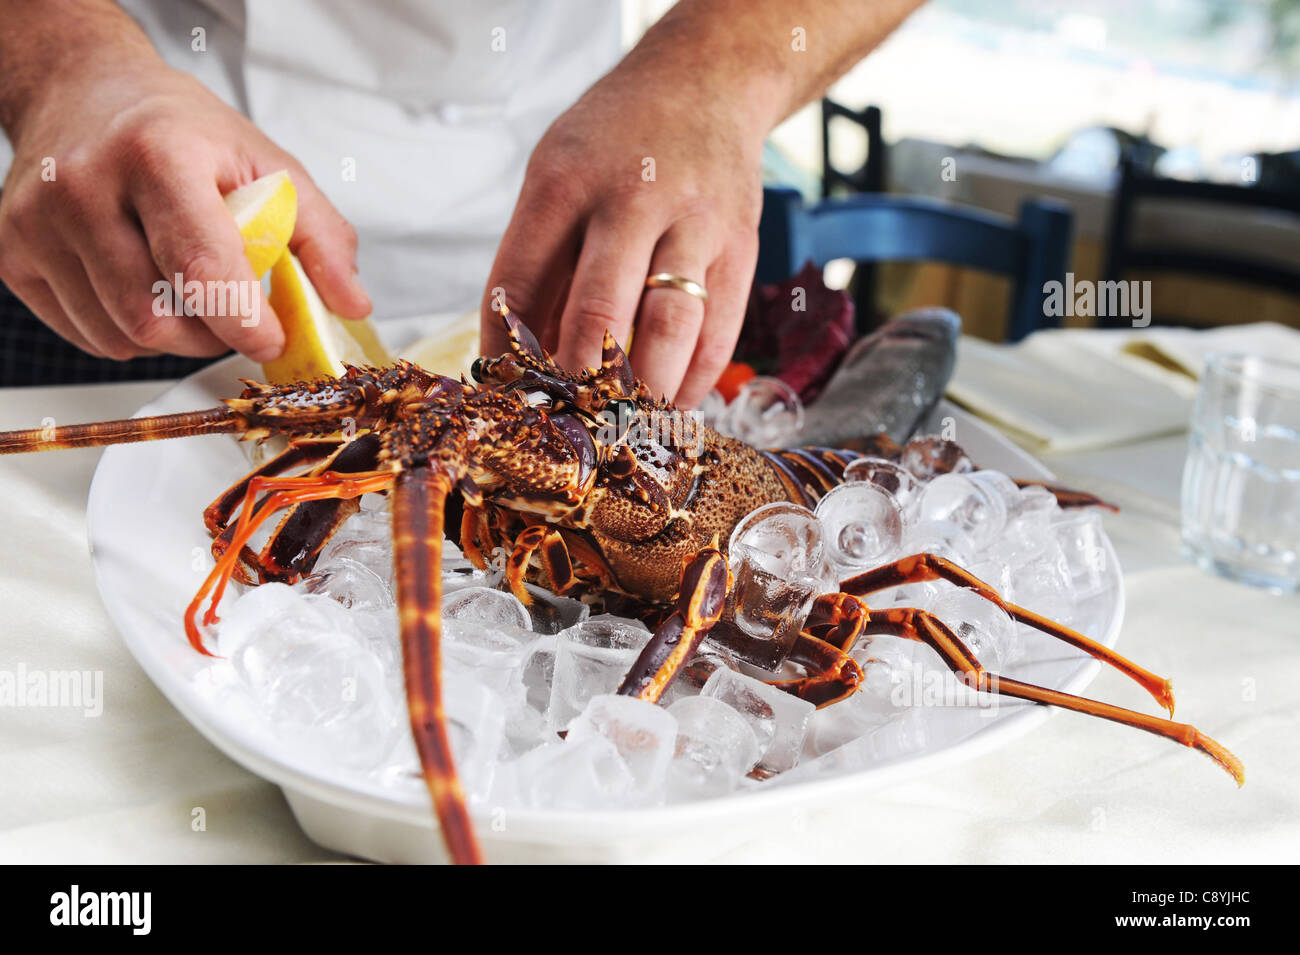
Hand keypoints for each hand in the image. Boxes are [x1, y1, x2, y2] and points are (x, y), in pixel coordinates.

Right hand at [0, 46, 369, 360]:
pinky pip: (87, 336)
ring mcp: (37, 223)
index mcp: (159, 154)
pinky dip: (130, 333)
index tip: (272, 336)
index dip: (245, 323)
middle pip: (157, 317)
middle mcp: (85, 186)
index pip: (202, 270)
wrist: (87, 93)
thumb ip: (321, 239)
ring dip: (174, 337)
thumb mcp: (268, 167)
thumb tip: (351, 305)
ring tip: (188, 291)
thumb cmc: (182, 133)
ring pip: (122, 338)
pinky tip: (144, 288)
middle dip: (213, 334)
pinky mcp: (12, 254)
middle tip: (235, 309)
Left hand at [480, 65, 766, 407]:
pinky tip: (673, 401)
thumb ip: (541, 262)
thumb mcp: (557, 175)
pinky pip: (718, 330)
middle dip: (578, 382)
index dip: (508, 350)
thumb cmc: (616, 142)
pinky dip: (694, 379)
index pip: (518, 282)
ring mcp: (693, 223)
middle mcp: (631, 199)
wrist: (706, 83)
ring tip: (624, 423)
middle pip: (598, 311)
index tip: (509, 390)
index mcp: (565, 182)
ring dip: (643, 390)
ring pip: (668, 328)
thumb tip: (526, 362)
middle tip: (569, 424)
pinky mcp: (741, 246)